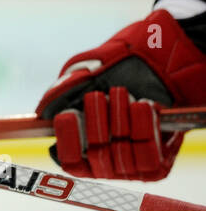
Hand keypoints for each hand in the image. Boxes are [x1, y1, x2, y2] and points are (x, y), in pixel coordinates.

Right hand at [36, 9, 205, 180]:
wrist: (169, 52)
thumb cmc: (125, 57)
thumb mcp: (88, 66)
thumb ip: (63, 89)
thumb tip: (42, 111)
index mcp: (85, 135)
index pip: (68, 158)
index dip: (66, 140)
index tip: (65, 117)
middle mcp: (108, 151)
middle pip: (94, 158)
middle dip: (94, 124)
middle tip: (97, 97)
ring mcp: (134, 155)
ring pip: (121, 159)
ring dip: (119, 122)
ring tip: (124, 94)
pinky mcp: (161, 155)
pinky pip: (148, 158)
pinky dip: (144, 130)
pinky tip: (143, 106)